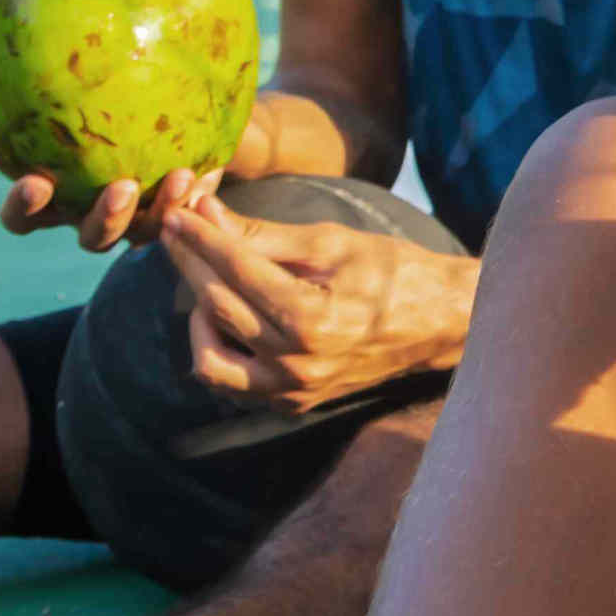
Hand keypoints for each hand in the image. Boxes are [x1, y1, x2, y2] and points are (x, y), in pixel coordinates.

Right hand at [0, 86, 226, 251]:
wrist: (181, 99)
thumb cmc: (96, 99)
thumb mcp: (49, 90)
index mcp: (57, 192)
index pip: (26, 218)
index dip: (25, 210)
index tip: (33, 181)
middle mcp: (96, 211)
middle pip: (90, 237)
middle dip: (102, 220)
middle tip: (119, 187)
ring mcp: (142, 214)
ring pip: (142, 234)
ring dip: (155, 212)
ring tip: (174, 178)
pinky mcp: (185, 205)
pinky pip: (189, 213)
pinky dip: (193, 197)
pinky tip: (202, 170)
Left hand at [158, 200, 475, 410]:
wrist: (438, 321)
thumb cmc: (393, 271)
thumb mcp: (333, 242)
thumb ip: (265, 235)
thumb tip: (208, 213)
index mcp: (311, 318)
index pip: (235, 271)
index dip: (201, 238)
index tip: (178, 212)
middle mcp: (296, 364)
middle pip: (215, 308)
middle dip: (191, 263)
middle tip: (178, 232)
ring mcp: (293, 391)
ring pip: (209, 360)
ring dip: (199, 316)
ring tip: (213, 283)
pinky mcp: (292, 404)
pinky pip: (233, 382)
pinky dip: (221, 348)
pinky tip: (231, 317)